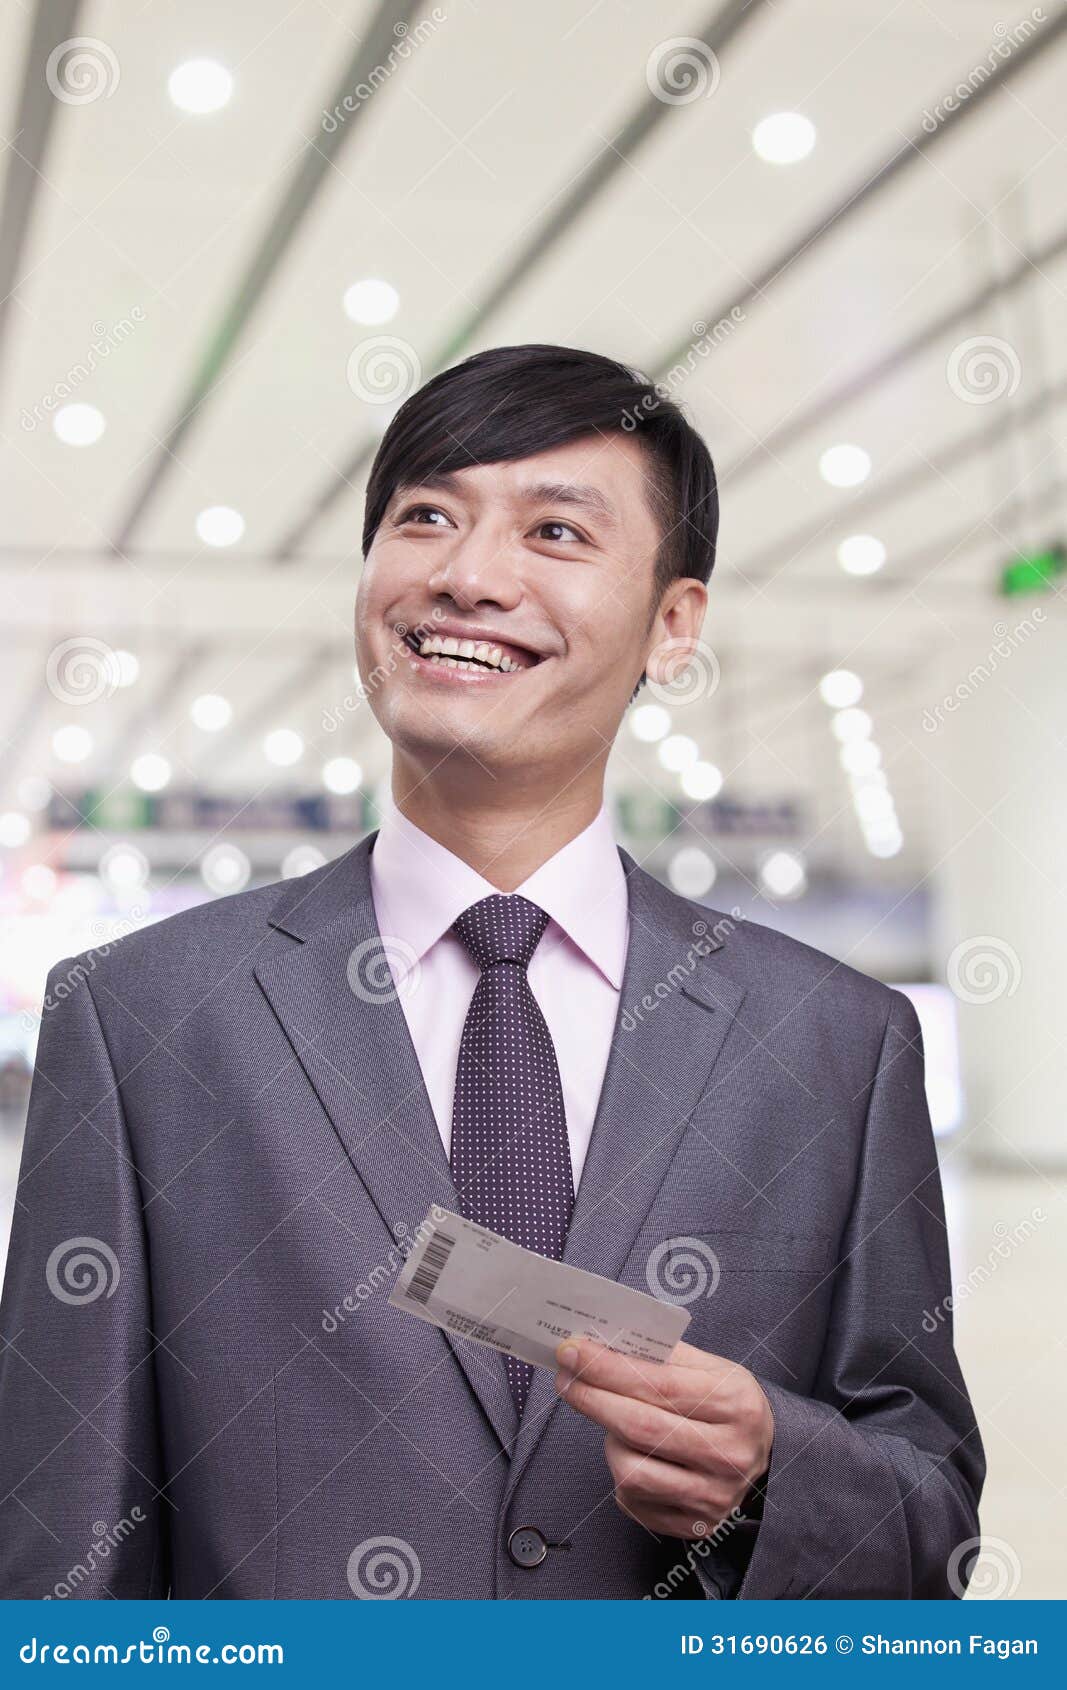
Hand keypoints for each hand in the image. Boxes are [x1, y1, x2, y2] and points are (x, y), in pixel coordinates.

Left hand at [554, 1337, 772, 1539]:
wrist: (765, 1454)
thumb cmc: (727, 1404)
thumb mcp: (712, 1368)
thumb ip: (663, 1354)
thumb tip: (605, 1343)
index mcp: (735, 1405)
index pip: (659, 1385)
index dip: (609, 1368)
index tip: (574, 1352)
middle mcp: (728, 1456)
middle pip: (641, 1428)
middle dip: (592, 1398)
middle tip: (566, 1378)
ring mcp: (712, 1497)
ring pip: (632, 1472)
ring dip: (609, 1441)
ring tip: (613, 1420)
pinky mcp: (694, 1526)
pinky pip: (634, 1500)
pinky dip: (621, 1471)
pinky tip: (631, 1452)